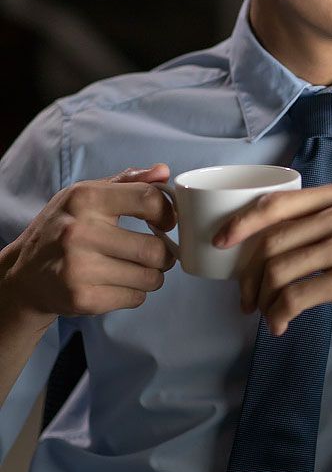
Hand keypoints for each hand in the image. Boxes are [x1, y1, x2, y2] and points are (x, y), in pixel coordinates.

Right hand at [2, 164, 176, 325]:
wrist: (25, 274)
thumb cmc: (62, 229)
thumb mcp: (86, 196)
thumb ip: (127, 182)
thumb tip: (163, 172)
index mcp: (85, 198)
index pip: (148, 200)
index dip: (167, 213)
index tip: (166, 222)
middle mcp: (80, 232)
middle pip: (155, 249)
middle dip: (164, 254)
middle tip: (156, 254)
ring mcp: (79, 268)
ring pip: (150, 278)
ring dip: (151, 276)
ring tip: (136, 269)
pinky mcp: (82, 299)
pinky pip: (135, 299)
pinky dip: (135, 294)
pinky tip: (117, 284)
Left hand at [214, 180, 331, 339]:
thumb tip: (279, 234)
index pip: (277, 203)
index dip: (242, 223)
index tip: (222, 243)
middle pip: (272, 240)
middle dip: (248, 272)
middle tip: (244, 297)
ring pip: (279, 269)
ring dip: (262, 298)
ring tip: (265, 315)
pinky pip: (295, 296)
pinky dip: (279, 314)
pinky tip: (280, 325)